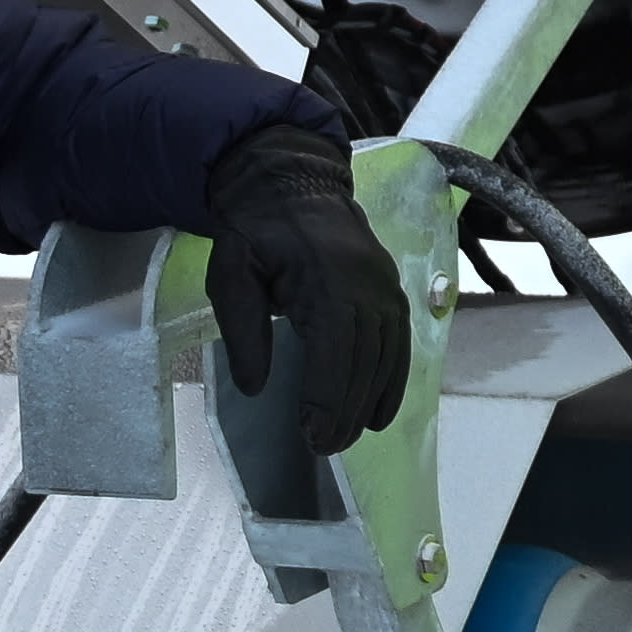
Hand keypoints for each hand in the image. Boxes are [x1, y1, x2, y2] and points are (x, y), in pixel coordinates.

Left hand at [202, 119, 410, 458]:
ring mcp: (386, 287)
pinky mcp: (392, 290)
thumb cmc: (255, 232)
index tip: (311, 435)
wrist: (292, 183)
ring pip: (386, 357)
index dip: (327, 398)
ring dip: (368, 403)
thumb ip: (243, 329)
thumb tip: (255, 386)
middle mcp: (367, 284)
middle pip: (365, 361)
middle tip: (324, 448)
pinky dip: (393, 382)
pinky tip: (379, 413)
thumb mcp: (231, 273)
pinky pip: (400, 344)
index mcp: (326, 278)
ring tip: (345, 438)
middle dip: (346, 411)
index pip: (335, 351)